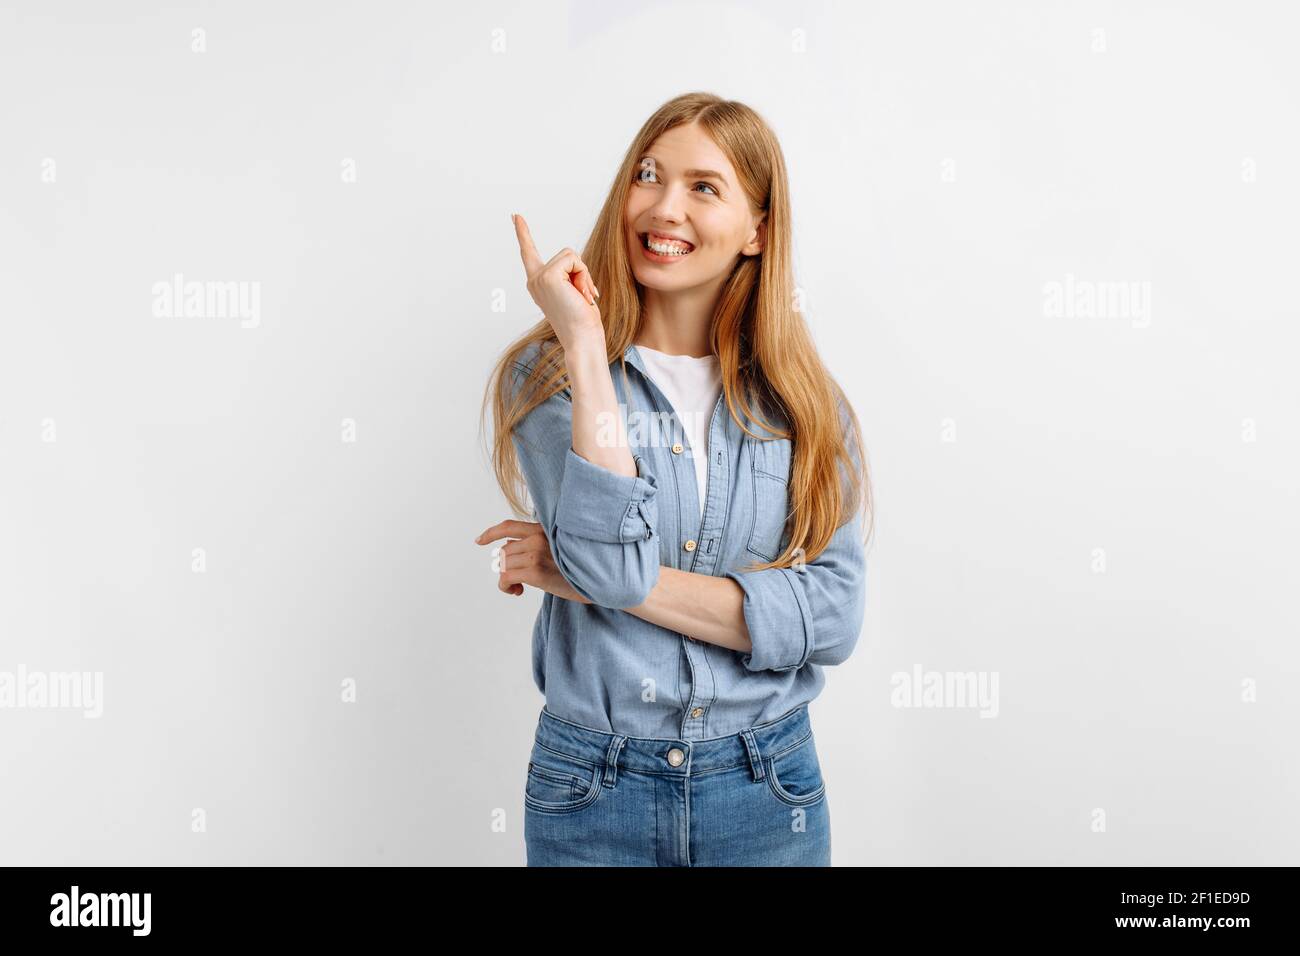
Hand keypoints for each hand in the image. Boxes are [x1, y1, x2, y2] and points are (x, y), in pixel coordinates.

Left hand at [474, 519, 593, 603]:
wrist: (598, 582)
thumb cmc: (579, 568)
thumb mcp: (558, 548)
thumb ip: (533, 543)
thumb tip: (506, 546)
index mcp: (543, 529)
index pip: (509, 526)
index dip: (491, 533)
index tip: (479, 541)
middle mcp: (537, 537)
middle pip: (503, 552)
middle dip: (505, 568)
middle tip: (518, 581)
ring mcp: (535, 553)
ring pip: (502, 565)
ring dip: (507, 579)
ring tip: (521, 587)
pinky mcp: (534, 571)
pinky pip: (504, 578)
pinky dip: (505, 587)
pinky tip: (518, 592)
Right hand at [512, 213, 602, 348]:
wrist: (582, 338)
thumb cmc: (583, 320)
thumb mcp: (574, 292)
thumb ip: (569, 276)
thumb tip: (573, 262)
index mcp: (538, 284)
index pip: (529, 253)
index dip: (523, 233)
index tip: (515, 216)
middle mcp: (534, 280)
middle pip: (566, 255)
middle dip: (582, 273)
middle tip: (583, 297)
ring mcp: (539, 278)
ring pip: (571, 256)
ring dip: (584, 275)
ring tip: (581, 297)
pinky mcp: (548, 276)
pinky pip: (573, 259)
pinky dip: (583, 275)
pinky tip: (580, 295)